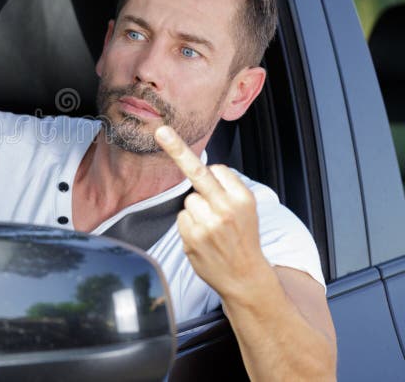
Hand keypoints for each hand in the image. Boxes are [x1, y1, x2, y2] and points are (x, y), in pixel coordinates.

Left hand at [154, 125, 270, 301]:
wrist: (245, 277)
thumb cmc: (243, 237)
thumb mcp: (247, 209)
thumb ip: (227, 189)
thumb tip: (201, 169)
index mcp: (242, 198)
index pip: (217, 169)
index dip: (216, 178)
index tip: (206, 164)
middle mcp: (225, 208)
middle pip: (196, 171)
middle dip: (177, 149)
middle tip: (161, 131)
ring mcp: (207, 224)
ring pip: (189, 200)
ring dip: (196, 210)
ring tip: (212, 229)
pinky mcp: (191, 237)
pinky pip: (182, 217)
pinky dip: (189, 225)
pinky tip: (204, 238)